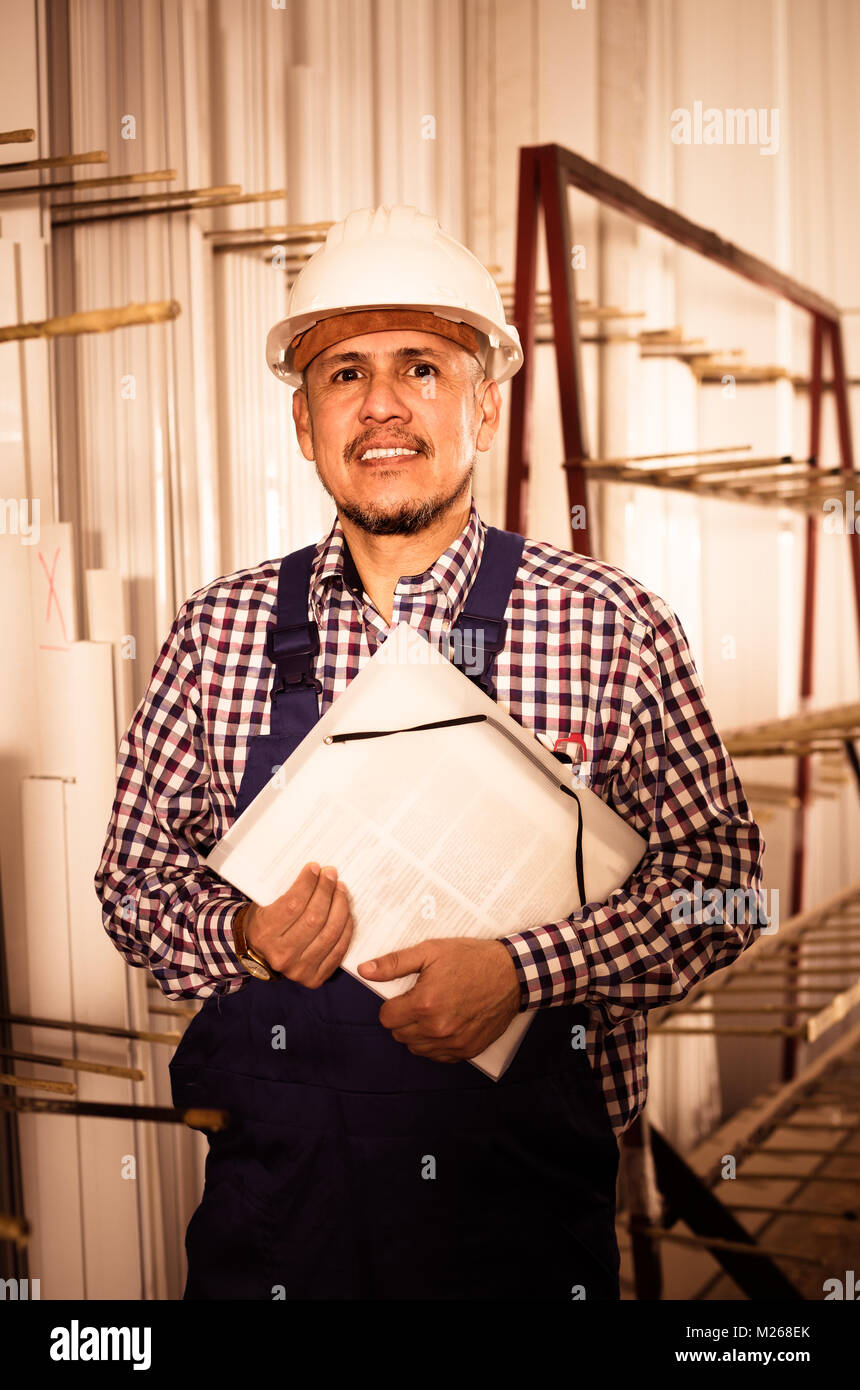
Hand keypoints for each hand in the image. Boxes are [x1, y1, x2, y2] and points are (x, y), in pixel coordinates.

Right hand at [240, 862, 352, 987]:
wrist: (260, 956)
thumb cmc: (264, 923)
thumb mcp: (264, 906)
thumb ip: (286, 892)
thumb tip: (316, 871)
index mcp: (264, 934)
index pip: (293, 905)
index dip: (307, 884)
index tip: (315, 868)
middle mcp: (281, 955)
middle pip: (314, 918)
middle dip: (326, 892)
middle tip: (331, 875)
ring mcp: (299, 970)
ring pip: (329, 933)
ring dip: (340, 907)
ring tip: (341, 890)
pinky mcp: (315, 978)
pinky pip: (338, 950)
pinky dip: (346, 928)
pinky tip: (346, 912)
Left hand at [357, 938, 521, 1061]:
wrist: (512, 974)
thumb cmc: (471, 959)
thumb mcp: (431, 951)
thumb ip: (394, 963)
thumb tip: (364, 970)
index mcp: (424, 1004)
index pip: (386, 1018)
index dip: (392, 1004)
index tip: (404, 995)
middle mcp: (437, 1028)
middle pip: (399, 1034)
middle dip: (403, 1018)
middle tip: (420, 1000)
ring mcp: (453, 1043)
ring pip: (416, 1048)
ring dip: (417, 1033)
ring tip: (433, 1011)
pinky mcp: (467, 1051)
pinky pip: (436, 1056)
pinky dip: (435, 1044)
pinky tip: (445, 1024)